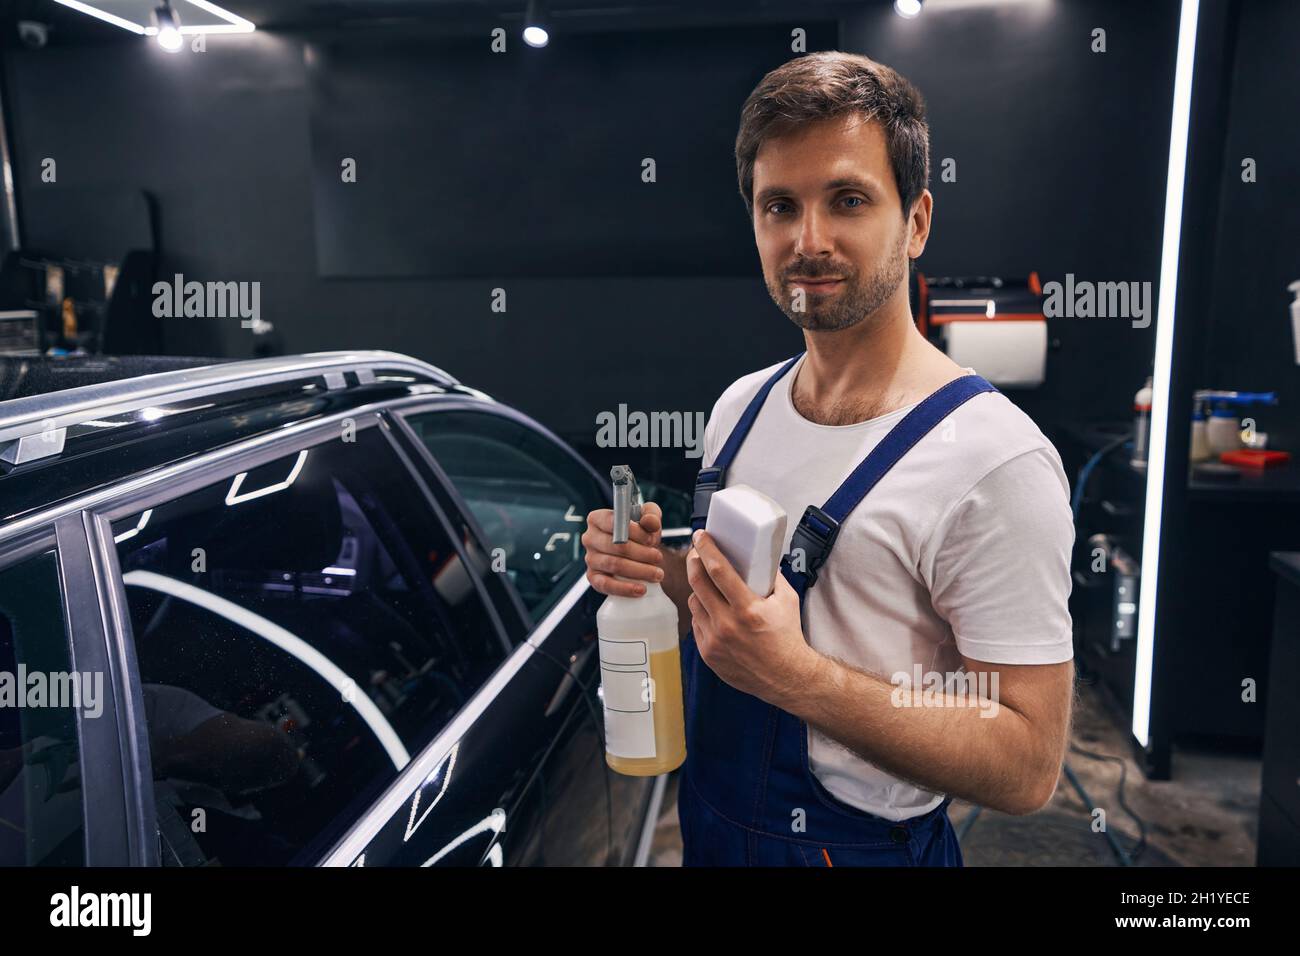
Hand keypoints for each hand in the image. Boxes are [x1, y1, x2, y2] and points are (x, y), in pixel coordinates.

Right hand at [582, 501, 664, 597]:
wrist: (639, 553)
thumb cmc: (641, 533)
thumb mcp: (648, 518)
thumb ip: (651, 515)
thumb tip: (650, 522)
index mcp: (597, 519)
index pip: (613, 522)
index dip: (635, 532)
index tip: (651, 540)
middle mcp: (590, 538)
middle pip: (615, 546)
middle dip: (640, 553)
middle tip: (658, 557)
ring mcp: (590, 559)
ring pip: (614, 565)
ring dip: (639, 570)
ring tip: (657, 573)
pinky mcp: (593, 578)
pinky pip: (606, 585)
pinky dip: (625, 588)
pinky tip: (641, 589)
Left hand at [685, 529, 815, 706]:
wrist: (786, 677)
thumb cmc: (788, 636)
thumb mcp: (787, 600)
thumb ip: (772, 576)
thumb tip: (757, 554)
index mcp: (748, 609)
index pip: (718, 570)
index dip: (706, 549)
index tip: (701, 536)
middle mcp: (728, 625)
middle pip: (698, 582)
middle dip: (694, 561)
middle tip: (697, 552)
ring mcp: (715, 641)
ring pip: (693, 602)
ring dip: (698, 588)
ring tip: (707, 582)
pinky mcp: (708, 653)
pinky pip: (697, 623)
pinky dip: (703, 612)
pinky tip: (712, 608)